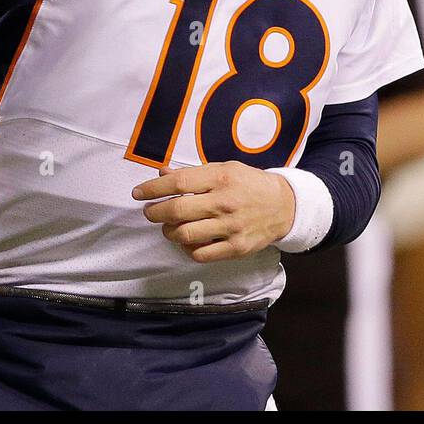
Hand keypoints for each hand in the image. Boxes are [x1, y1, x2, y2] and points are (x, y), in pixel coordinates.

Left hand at [133, 162, 296, 262]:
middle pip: (177, 210)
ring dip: (169, 231)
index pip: (178, 183)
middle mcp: (224, 202)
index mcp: (221, 178)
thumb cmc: (250, 184)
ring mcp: (230, 227)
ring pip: (184, 234)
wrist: (284, 206)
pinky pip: (200, 254)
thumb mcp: (225, 169)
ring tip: (169, 226)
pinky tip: (188, 240)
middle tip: (150, 212)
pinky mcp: (236, 248)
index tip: (139, 193)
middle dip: (155, 212)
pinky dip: (187, 248)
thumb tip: (162, 174)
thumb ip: (194, 173)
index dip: (153, 188)